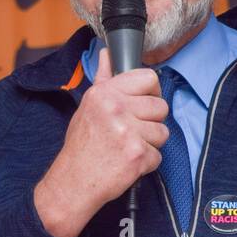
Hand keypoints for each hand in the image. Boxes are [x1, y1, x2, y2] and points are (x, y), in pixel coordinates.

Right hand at [34, 47, 170, 236]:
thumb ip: (104, 79)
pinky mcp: (137, 155)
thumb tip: (107, 53)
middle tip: (130, 132)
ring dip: (150, 143)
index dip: (151, 92)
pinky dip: (146, 163)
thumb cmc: (82, 145)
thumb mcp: (88, 106)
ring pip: (163, 132)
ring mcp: (127, 132)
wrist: (73, 182)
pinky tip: (127, 163)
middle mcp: (116, 108)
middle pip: (161, 106)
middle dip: (151, 122)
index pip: (149, 78)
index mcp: (105, 93)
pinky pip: (158, 155)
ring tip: (127, 148)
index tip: (143, 103)